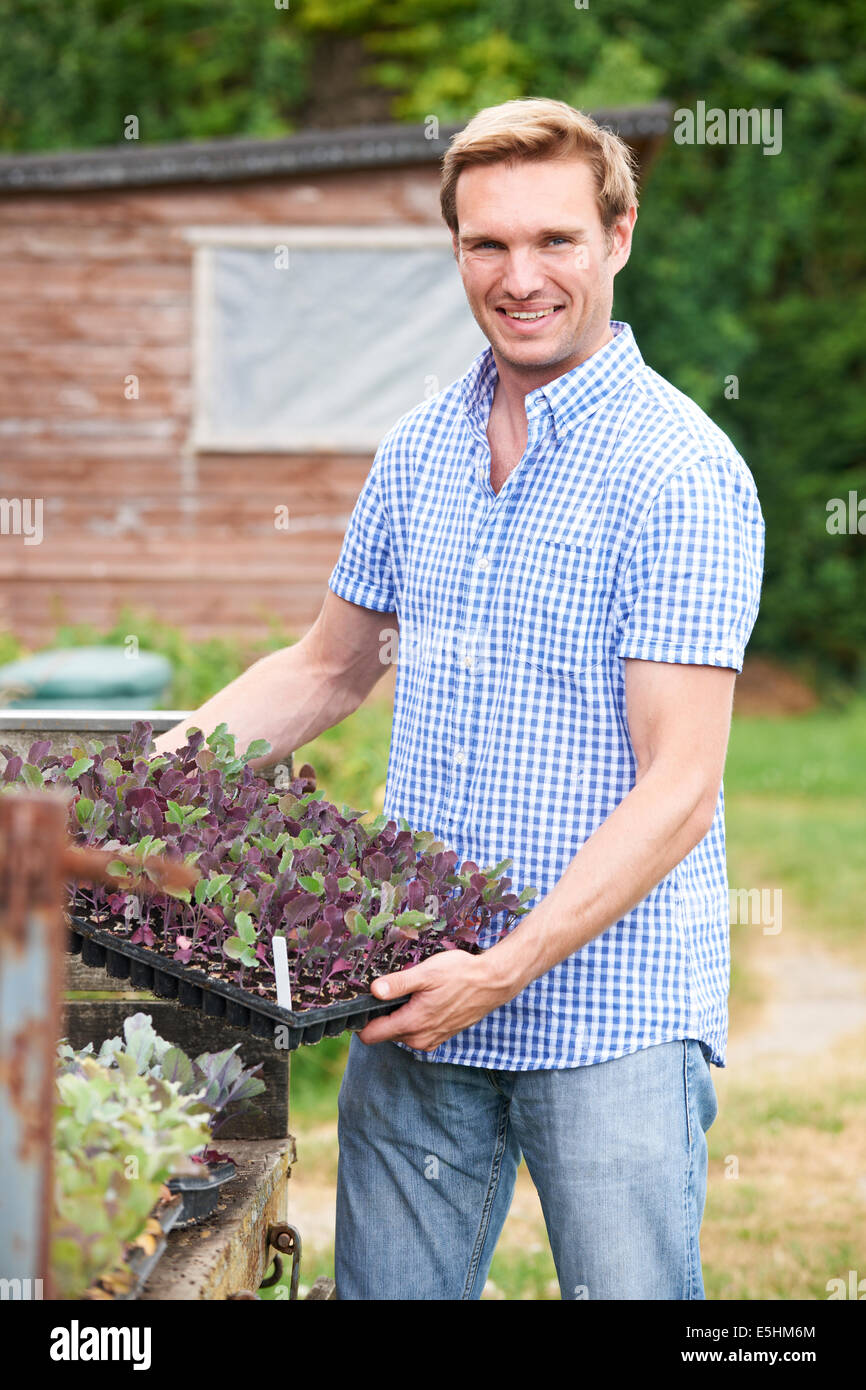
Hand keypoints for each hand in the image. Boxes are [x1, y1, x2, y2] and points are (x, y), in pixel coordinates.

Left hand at [357, 948, 509, 1050]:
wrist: (492, 983)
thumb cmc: (460, 974)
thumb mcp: (427, 973)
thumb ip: (398, 984)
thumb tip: (374, 990)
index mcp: (412, 1024)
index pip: (371, 1035)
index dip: (361, 1020)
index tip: (364, 1002)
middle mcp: (419, 1039)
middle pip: (384, 1032)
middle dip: (383, 1014)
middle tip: (394, 989)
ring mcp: (431, 1040)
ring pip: (400, 1032)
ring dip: (400, 1016)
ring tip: (413, 992)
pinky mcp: (440, 1037)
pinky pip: (416, 1032)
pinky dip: (414, 1019)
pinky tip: (425, 1000)